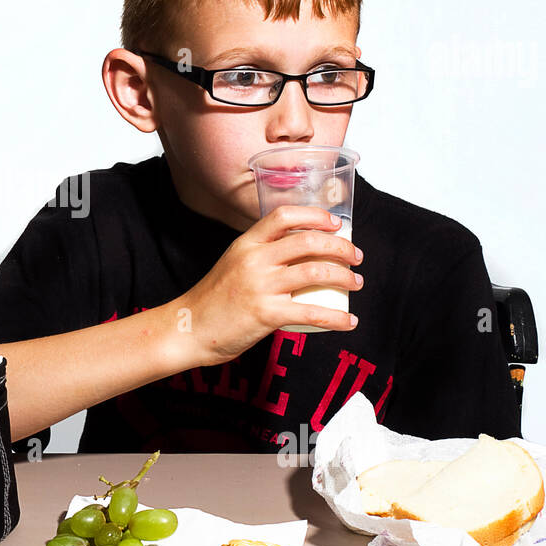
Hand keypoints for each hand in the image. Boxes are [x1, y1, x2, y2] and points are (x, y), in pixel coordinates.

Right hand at [172, 204, 361, 366]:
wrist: (189, 329)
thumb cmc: (213, 300)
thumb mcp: (233, 264)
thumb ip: (260, 256)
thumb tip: (298, 254)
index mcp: (245, 244)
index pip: (284, 215)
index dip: (315, 216)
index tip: (335, 224)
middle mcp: (254, 260)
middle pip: (308, 241)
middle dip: (341, 247)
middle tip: (355, 257)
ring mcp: (260, 286)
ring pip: (316, 271)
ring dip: (345, 276)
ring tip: (356, 282)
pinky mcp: (266, 314)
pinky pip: (312, 313)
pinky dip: (337, 318)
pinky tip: (349, 321)